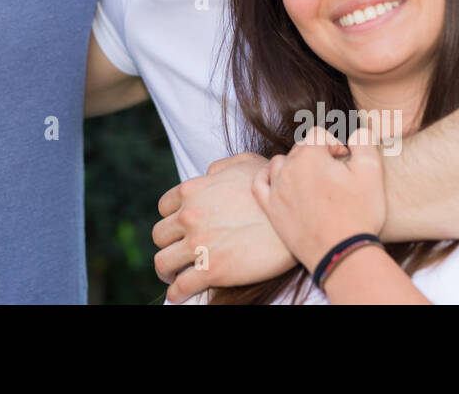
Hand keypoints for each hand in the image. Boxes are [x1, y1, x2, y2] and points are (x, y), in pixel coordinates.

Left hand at [152, 152, 295, 302]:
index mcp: (192, 190)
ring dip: (167, 272)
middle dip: (168, 245)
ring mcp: (199, 244)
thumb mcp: (246, 163)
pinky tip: (182, 295)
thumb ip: (221, 167)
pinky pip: (180, 288)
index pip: (164, 208)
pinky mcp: (212, 271)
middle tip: (177, 254)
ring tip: (175, 277)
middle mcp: (189, 215)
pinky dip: (178, 294)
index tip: (180, 230)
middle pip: (160, 235)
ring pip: (162, 263)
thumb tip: (208, 174)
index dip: (172, 220)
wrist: (298, 218)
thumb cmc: (275, 189)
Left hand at [252, 122, 386, 272]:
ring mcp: (277, 189)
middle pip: (300, 149)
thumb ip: (364, 142)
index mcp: (310, 156)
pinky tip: (278, 180)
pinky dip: (267, 177)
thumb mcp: (371, 172)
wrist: (342, 254)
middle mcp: (288, 168)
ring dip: (295, 166)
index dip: (335, 144)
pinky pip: (259, 184)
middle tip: (336, 176)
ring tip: (313, 181)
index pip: (319, 135)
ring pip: (280, 164)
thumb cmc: (359, 214)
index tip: (347, 161)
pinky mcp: (271, 210)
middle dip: (318, 156)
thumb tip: (357, 132)